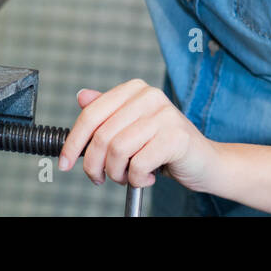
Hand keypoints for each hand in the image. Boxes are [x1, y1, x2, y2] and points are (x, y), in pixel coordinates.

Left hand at [58, 79, 221, 192]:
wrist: (206, 162)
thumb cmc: (165, 147)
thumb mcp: (132, 127)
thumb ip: (108, 112)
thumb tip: (82, 97)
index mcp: (135, 90)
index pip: (91, 114)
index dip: (73, 142)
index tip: (65, 164)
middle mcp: (149, 96)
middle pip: (102, 136)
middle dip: (95, 166)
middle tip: (101, 178)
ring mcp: (164, 115)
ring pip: (117, 151)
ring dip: (117, 174)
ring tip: (129, 176)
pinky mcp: (175, 137)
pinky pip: (138, 165)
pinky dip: (137, 180)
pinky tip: (147, 178)